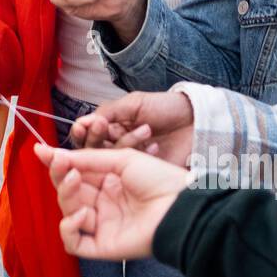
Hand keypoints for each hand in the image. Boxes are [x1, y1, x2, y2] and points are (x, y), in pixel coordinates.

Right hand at [34, 144, 191, 260]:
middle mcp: (102, 203)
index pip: (74, 173)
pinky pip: (73, 242)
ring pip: (67, 213)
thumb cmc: (158, 179)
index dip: (58, 163)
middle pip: (68, 192)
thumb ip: (86, 159)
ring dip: (65, 195)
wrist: (179, 207)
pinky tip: (84, 214)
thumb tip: (51, 153)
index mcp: (108, 182)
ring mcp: (101, 225)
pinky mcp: (102, 246)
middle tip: (62, 165)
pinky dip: (70, 228)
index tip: (41, 151)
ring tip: (75, 181)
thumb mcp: (121, 159)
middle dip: (60, 176)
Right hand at [69, 90, 194, 165]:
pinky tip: (155, 145)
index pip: (87, 135)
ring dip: (126, 143)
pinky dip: (142, 154)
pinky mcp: (143, 173)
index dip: (83, 132)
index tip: (84, 126)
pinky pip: (131, 170)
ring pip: (111, 160)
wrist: (195, 120)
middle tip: (105, 127)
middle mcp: (116, 145)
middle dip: (96, 138)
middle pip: (93, 150)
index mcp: (111, 127)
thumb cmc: (165, 108)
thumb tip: (82, 121)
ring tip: (146, 129)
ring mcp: (129, 160)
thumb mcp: (133, 104)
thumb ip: (108, 112)